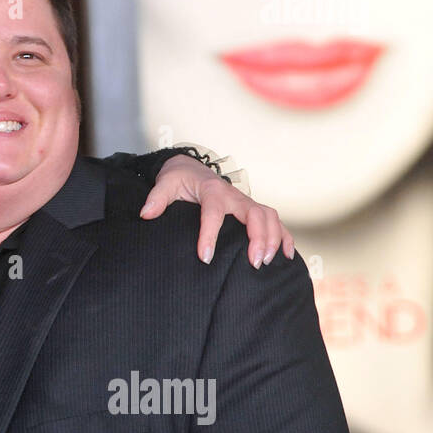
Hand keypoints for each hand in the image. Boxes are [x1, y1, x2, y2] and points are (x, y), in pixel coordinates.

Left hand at [140, 154, 294, 267]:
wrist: (191, 169)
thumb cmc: (179, 178)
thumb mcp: (164, 183)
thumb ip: (156, 198)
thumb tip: (146, 214)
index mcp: (211, 191)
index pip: (213, 213)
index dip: (210, 235)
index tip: (206, 257)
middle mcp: (233, 195)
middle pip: (253, 214)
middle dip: (257, 238)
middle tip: (253, 263)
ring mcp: (246, 202)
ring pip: (268, 217)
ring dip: (272, 238)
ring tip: (266, 263)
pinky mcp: (252, 209)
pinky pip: (275, 221)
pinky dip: (284, 237)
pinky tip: (286, 256)